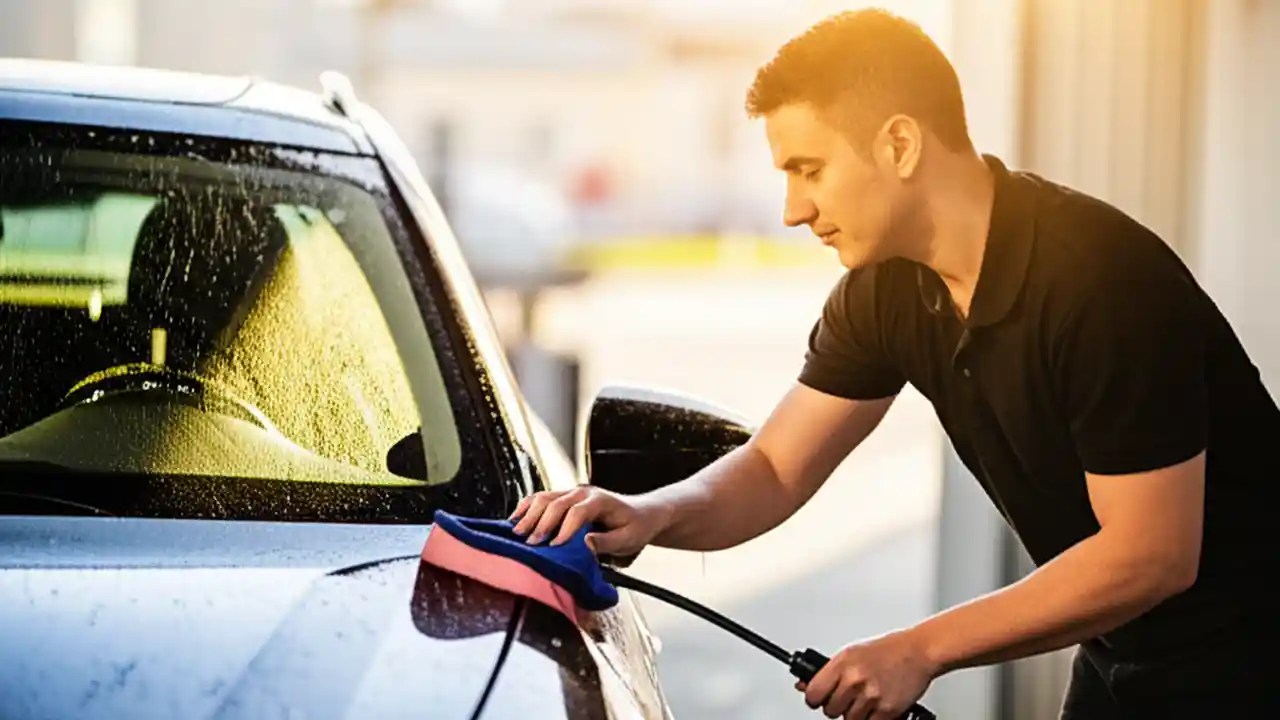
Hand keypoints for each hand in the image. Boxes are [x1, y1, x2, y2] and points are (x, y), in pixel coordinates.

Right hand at [508, 486, 669, 557]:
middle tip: (531, 544)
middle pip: (556, 502)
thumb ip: (606, 542)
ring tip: (518, 533)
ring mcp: (572, 493)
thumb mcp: (627, 539)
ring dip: (530, 514)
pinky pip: (541, 498)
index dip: (564, 528)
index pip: (577, 512)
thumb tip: (584, 543)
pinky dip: (527, 507)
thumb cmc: (636, 527)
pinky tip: (515, 519)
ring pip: (545, 497)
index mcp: (600, 500)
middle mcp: (583, 492)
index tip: (554, 545)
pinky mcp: (565, 498)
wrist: (642, 514)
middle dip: (542, 523)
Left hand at [796, 630, 934, 718]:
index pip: (813, 693)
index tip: (818, 698)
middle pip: (830, 710)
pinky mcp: (887, 710)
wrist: (918, 652)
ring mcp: (871, 696)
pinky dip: (872, 718)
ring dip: (855, 714)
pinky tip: (876, 705)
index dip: (814, 698)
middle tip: (847, 697)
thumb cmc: (886, 651)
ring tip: (864, 699)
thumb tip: (802, 684)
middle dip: (837, 706)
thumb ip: (827, 671)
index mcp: (842, 664)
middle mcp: (855, 679)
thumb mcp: (851, 654)